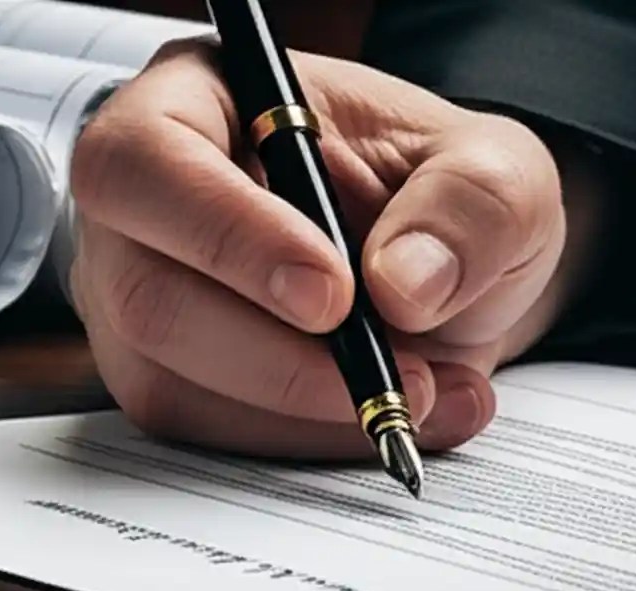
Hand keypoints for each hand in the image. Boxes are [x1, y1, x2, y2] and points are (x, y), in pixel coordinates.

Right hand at [68, 39, 588, 459]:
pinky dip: (311, 443)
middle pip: (147, 295)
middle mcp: (143, 206)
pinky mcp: (166, 381)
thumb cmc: (437, 196)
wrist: (436, 277)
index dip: (229, 236)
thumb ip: (472, 205)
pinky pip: (211, 438)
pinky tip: (395, 414)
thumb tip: (403, 284)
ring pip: (175, 385)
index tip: (333, 298)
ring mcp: (139, 300)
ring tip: (432, 392)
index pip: (147, 161)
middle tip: (404, 376)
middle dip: (281, 359)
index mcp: (197, 101)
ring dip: (310, 414)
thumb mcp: (496, 172)